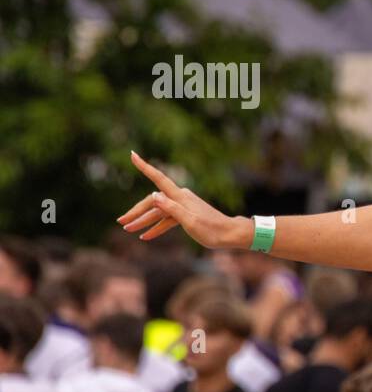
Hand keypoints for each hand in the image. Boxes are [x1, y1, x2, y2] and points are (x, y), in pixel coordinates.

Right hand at [117, 151, 245, 248]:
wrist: (230, 234)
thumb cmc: (212, 230)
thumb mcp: (190, 221)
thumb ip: (172, 208)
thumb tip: (153, 195)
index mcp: (181, 197)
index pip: (159, 178)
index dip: (144, 166)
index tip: (132, 154)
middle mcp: (180, 198)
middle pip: (153, 201)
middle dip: (136, 212)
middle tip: (121, 222)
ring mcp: (183, 206)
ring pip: (158, 212)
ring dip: (144, 221)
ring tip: (128, 230)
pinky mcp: (186, 214)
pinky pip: (167, 219)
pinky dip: (157, 227)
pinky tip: (145, 237)